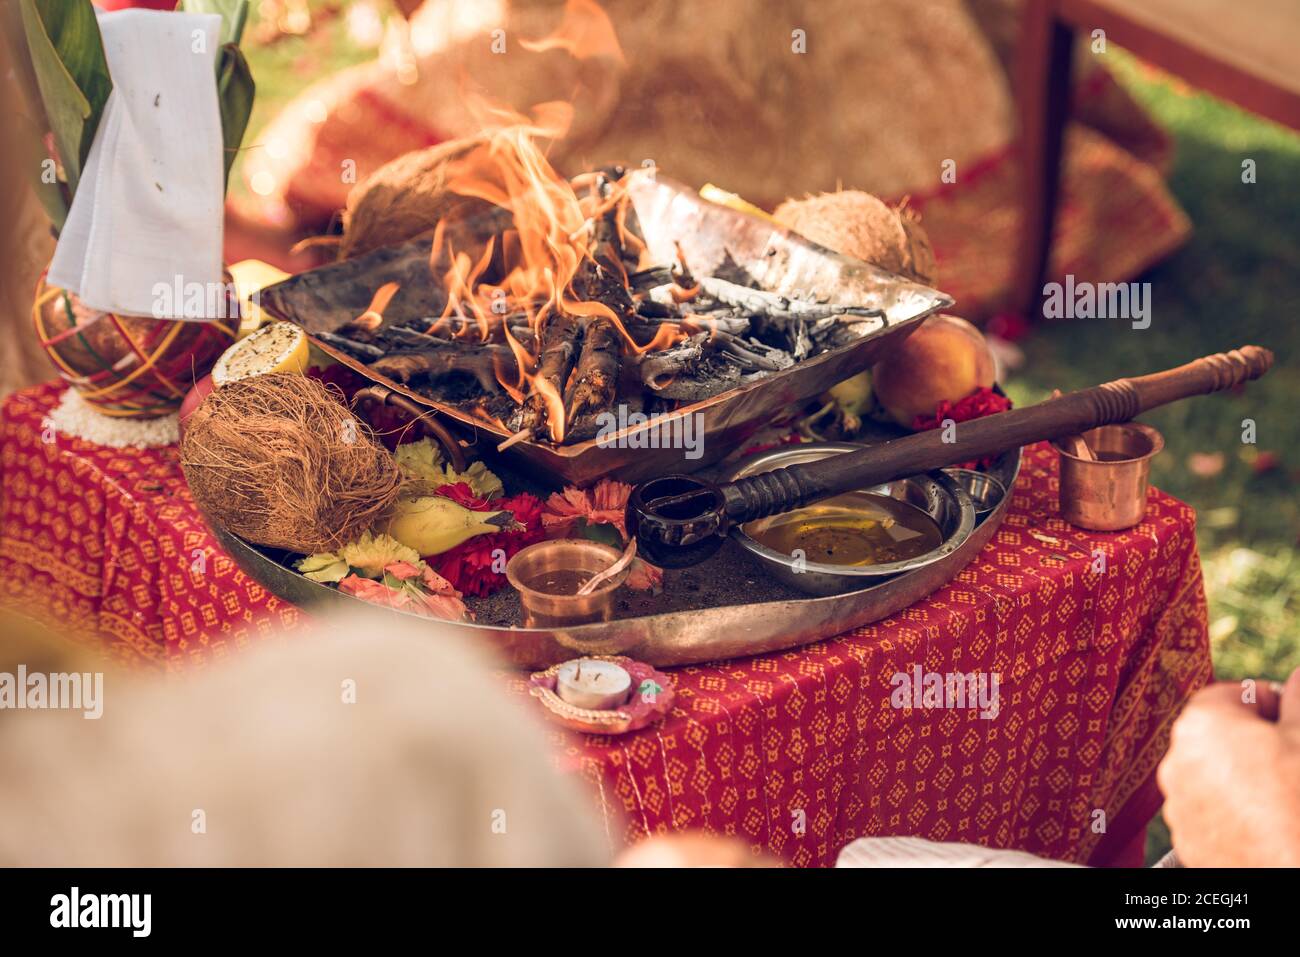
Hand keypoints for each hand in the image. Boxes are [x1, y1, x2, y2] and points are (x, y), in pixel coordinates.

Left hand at [1157, 669, 1299, 866]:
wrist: (1291, 870)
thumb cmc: (1299, 804)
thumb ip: (1299, 699)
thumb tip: (1297, 678)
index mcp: (1201, 725)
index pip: (1227, 695)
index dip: (1264, 703)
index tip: (1287, 717)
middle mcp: (1176, 762)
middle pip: (1215, 735)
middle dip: (1251, 740)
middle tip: (1287, 756)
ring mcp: (1178, 804)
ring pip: (1210, 774)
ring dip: (1240, 775)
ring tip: (1280, 793)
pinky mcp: (1187, 839)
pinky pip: (1207, 810)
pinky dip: (1232, 809)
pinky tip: (1266, 819)